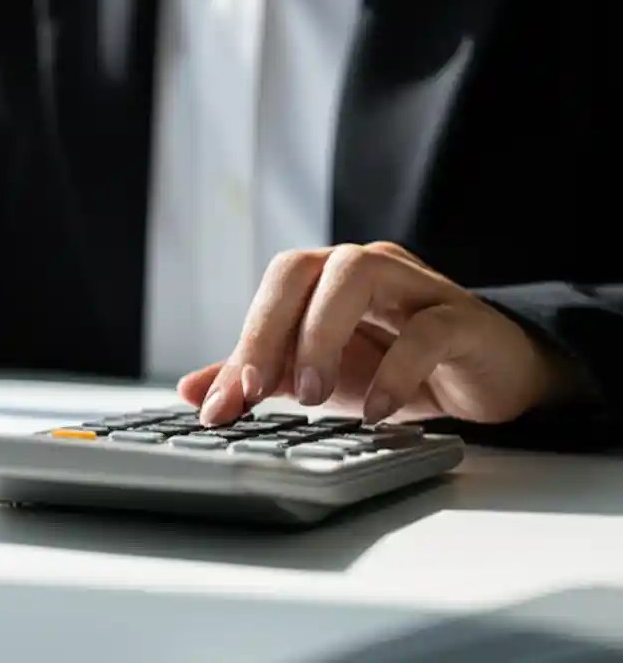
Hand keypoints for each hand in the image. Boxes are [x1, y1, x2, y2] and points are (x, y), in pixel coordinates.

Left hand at [178, 242, 580, 426]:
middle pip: (304, 268)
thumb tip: (194, 391)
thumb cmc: (396, 364)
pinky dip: (397, 370)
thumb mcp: (318, 375)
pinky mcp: (462, 318)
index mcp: (325, 279)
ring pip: (360, 273)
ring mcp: (416, 286)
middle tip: (259, 392)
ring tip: (313, 396)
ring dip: (324, 335)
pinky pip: (427, 329)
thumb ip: (262, 377)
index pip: (273, 290)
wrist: (485, 378)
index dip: (245, 341)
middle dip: (272, 329)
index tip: (220, 405)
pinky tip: (377, 411)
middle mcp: (365, 268)